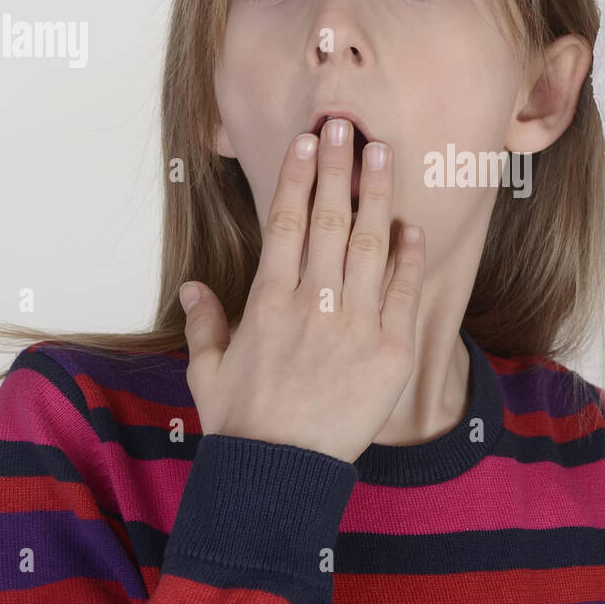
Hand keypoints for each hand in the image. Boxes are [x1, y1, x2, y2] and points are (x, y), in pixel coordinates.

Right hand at [177, 117, 425, 464]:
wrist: (279, 476)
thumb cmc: (242, 425)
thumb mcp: (207, 371)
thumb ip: (203, 323)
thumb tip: (193, 286)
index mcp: (267, 301)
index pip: (286, 222)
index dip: (298, 178)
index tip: (307, 143)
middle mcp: (312, 303)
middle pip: (328, 220)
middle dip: (337, 169)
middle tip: (347, 127)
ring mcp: (354, 325)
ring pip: (367, 246)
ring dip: (375, 197)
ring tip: (382, 154)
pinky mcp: (390, 352)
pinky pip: (401, 294)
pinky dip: (407, 259)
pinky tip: (411, 228)